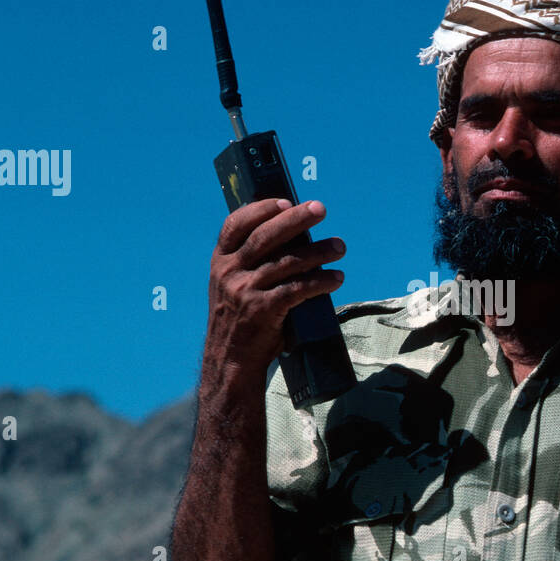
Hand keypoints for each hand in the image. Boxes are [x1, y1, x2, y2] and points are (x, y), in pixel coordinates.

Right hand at [200, 198, 345, 396]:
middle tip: (321, 209)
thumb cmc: (240, 318)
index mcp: (220, 261)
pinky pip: (297, 290)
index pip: (235, 224)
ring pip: (288, 262)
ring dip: (318, 252)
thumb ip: (252, 262)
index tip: (285, 201)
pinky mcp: (262, 310)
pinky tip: (336, 278)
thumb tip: (294, 235)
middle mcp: (229, 272)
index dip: (261, 209)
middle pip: (266, 236)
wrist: (230, 359)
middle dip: (296, 219)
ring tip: (339, 246)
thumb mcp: (233, 285)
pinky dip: (320, 282)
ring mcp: (244, 291)